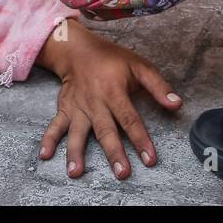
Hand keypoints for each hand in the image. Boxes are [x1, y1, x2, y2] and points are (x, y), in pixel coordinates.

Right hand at [35, 21, 180, 178]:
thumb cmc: (112, 59)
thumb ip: (158, 86)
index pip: (130, 119)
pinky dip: (49, 139)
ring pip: (77, 132)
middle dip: (113, 152)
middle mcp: (95, 101)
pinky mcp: (65, 109)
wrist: (77, 49)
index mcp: (114, 91)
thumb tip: (177, 105)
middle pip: (105, 130)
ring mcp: (78, 107)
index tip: (149, 159)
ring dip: (76, 152)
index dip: (141, 139)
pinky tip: (45, 155)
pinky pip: (55, 125)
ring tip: (76, 172)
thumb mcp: (139, 66)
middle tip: (122, 173)